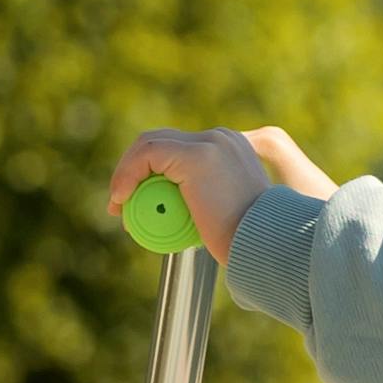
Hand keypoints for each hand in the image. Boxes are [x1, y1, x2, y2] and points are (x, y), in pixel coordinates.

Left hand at [106, 122, 335, 265]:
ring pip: (150, 143)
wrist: (265, 244)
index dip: (151, 169)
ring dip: (125, 171)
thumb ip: (205, 206)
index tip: (135, 200)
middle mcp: (221, 138)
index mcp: (230, 149)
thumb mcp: (226, 218)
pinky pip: (147, 156)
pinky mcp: (196, 155)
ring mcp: (209, 143)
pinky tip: (120, 199)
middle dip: (134, 166)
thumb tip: (180, 218)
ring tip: (117, 204)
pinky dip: (127, 175)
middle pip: (162, 140)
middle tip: (120, 201)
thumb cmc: (248, 243)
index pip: (178, 148)